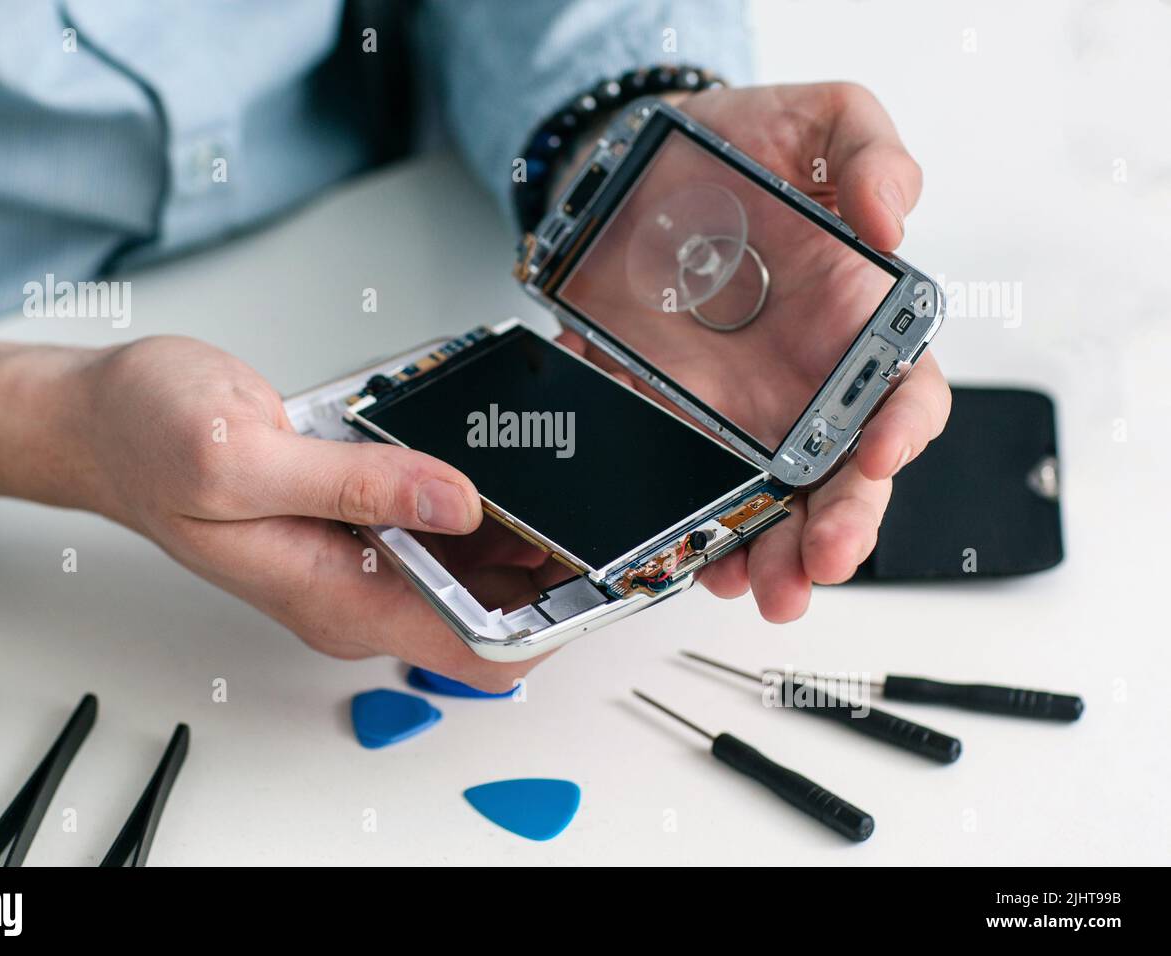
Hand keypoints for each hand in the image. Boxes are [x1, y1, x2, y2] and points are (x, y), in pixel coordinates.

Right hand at [0, 334, 555, 690]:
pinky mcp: (358, 514)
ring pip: (474, 561)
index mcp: (335, 596)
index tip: (595, 570)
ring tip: (552, 460)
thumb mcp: (244, 458)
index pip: (474, 649)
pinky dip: (476, 488)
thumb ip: (358, 486)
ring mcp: (359, 552)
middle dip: (551, 562)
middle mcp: (355, 587)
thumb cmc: (150, 443)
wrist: (105, 423)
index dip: (549, 622)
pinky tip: (494, 447)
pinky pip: (441, 516)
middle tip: (590, 493)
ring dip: (519, 522)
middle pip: (489, 607)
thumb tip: (457, 503)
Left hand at [565, 83, 950, 619]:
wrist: (635, 166)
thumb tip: (895, 214)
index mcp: (859, 324)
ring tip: (764, 588)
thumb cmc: (739, 144)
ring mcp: (741, 415)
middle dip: (842, 527)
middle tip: (825, 561)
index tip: (880, 450)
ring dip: (775, 553)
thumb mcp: (819, 120)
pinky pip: (692, 495)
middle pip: (844, 476)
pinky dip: (698, 536)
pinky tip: (699, 562)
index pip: (905, 394)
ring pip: (775, 505)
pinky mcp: (673, 426)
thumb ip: (870, 153)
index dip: (902, 428)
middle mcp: (808, 384)